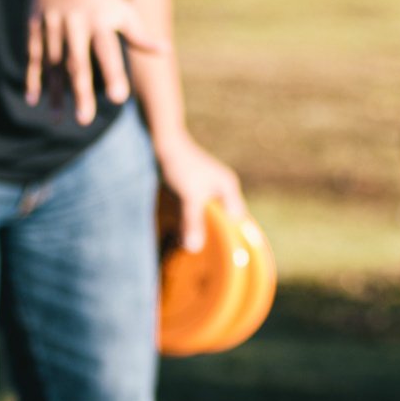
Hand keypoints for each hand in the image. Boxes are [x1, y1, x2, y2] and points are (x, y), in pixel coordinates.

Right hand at [24, 0, 164, 123]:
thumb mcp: (122, 8)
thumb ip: (140, 34)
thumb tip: (165, 52)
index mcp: (100, 19)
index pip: (108, 50)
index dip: (112, 73)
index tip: (119, 98)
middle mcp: (75, 23)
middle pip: (77, 62)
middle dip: (80, 92)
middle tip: (84, 121)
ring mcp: (52, 25)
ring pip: (53, 64)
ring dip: (55, 93)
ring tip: (57, 119)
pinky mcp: (34, 27)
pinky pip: (33, 57)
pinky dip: (32, 79)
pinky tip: (34, 101)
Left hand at [156, 134, 244, 252]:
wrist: (162, 141)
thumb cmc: (179, 166)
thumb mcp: (188, 196)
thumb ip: (192, 221)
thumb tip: (194, 248)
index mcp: (228, 188)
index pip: (237, 221)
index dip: (232, 238)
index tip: (222, 258)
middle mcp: (222, 188)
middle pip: (224, 219)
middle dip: (215, 236)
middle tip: (205, 259)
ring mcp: (208, 187)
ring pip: (209, 215)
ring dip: (201, 228)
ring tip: (192, 249)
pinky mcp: (193, 188)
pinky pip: (196, 210)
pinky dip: (191, 220)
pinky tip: (181, 232)